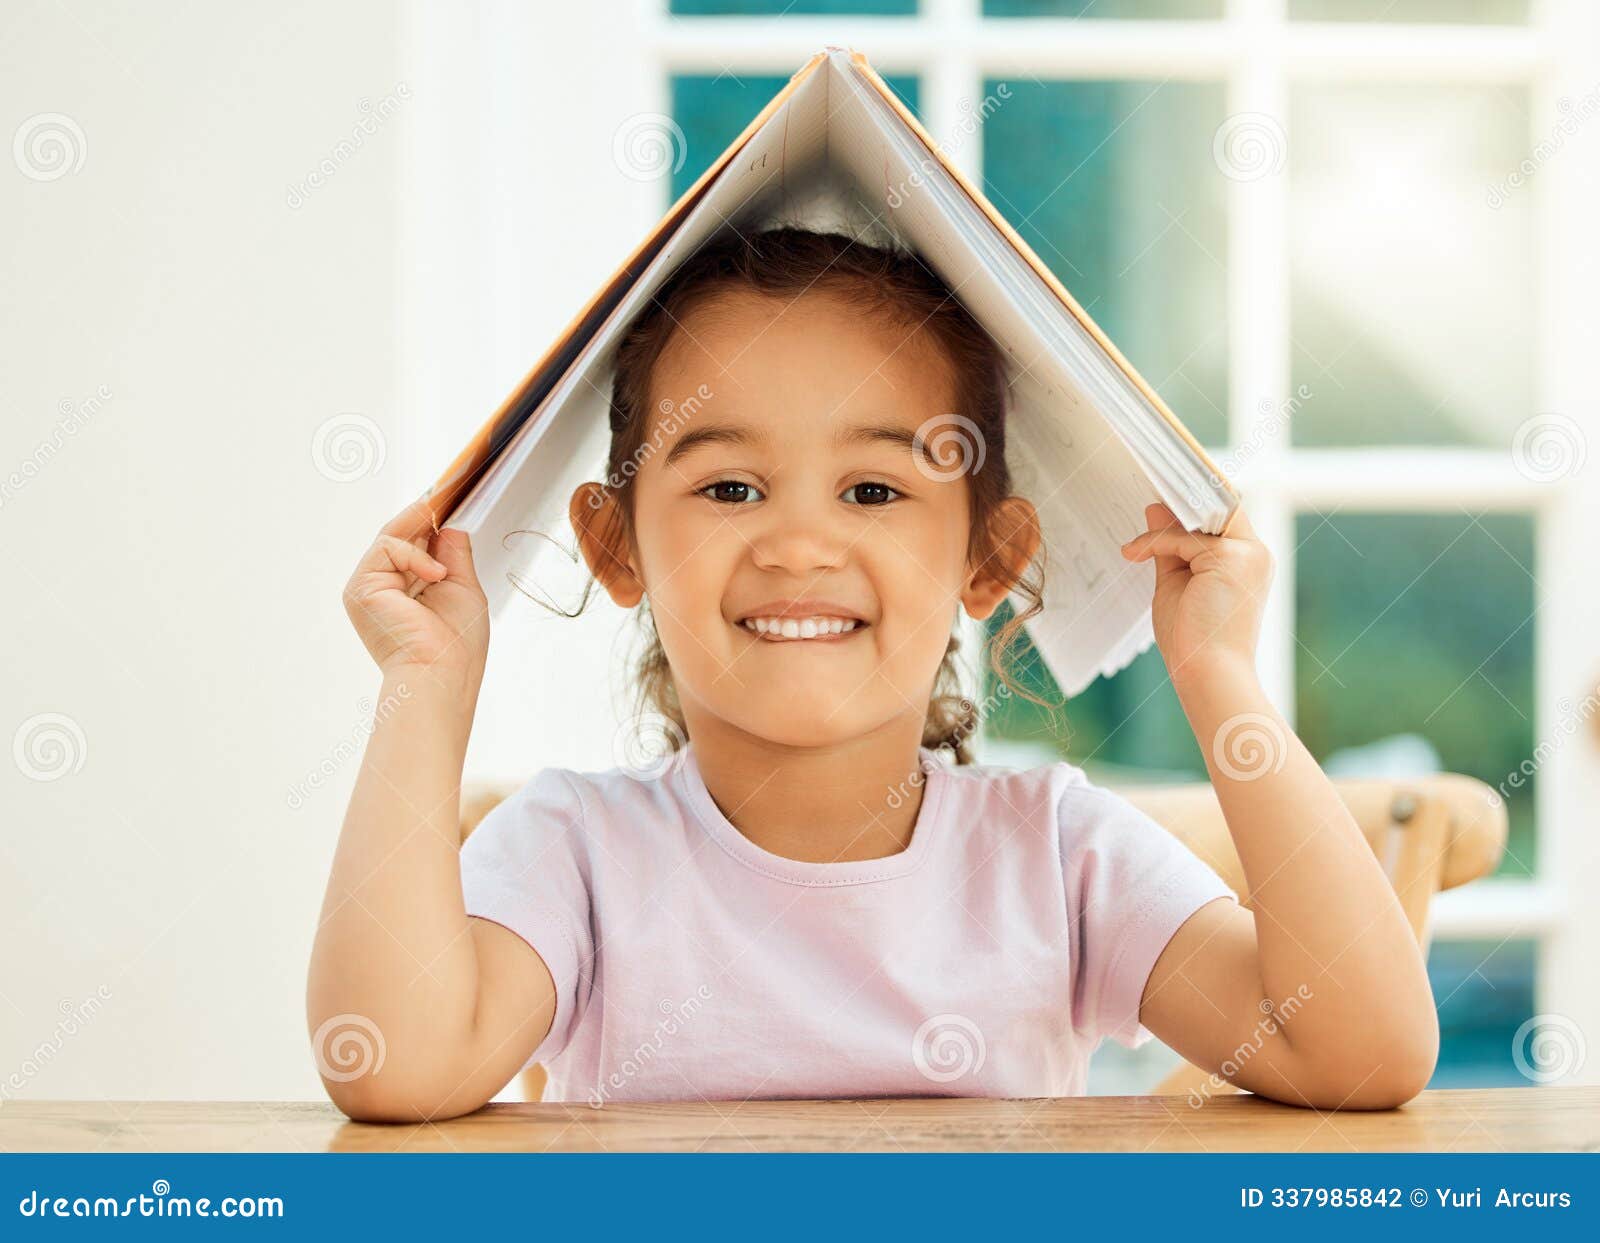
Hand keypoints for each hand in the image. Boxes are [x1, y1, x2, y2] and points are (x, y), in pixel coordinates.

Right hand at [343, 498, 488, 681]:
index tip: (453, 494)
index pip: (416, 543)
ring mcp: (370, 585)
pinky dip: (414, 555)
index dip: (432, 519)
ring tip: (446, 529)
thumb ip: (453, 553)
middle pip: (401, 534)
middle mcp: (385, 585)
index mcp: (408, 588)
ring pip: (392, 535)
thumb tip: (450, 522)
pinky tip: (436, 576)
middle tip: (451, 489)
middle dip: (426, 513)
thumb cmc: (456, 644)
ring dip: (423, 530)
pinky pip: (387, 547)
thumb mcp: (462, 586)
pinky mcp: (361, 587)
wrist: (440, 673)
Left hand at [1119, 502, 1270, 684]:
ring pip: (1199, 518)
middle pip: (1218, 505)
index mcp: (1248, 560)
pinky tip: (1132, 554)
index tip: (1158, 498)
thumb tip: (1155, 508)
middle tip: (1143, 501)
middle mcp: (1255, 552)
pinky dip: (1154, 543)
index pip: (1224, 514)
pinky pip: (1183, 537)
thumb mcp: (1175, 582)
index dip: (1193, 502)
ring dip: (1163, 526)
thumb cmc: (1193, 640)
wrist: (1207, 674)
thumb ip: (1169, 546)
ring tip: (1134, 544)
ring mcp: (1247, 554)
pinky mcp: (1229, 559)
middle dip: (1180, 501)